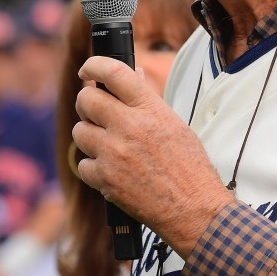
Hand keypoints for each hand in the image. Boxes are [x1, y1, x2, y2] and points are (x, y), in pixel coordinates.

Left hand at [73, 56, 233, 257]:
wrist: (195, 210)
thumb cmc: (191, 169)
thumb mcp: (176, 126)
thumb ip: (148, 102)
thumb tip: (131, 76)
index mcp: (151, 110)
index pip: (113, 72)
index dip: (94, 65)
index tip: (88, 70)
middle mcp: (129, 127)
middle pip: (86, 99)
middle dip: (87, 102)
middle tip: (96, 110)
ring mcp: (113, 154)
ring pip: (81, 131)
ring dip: (90, 135)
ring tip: (108, 144)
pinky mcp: (104, 180)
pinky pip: (83, 163)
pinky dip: (93, 166)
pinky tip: (111, 169)